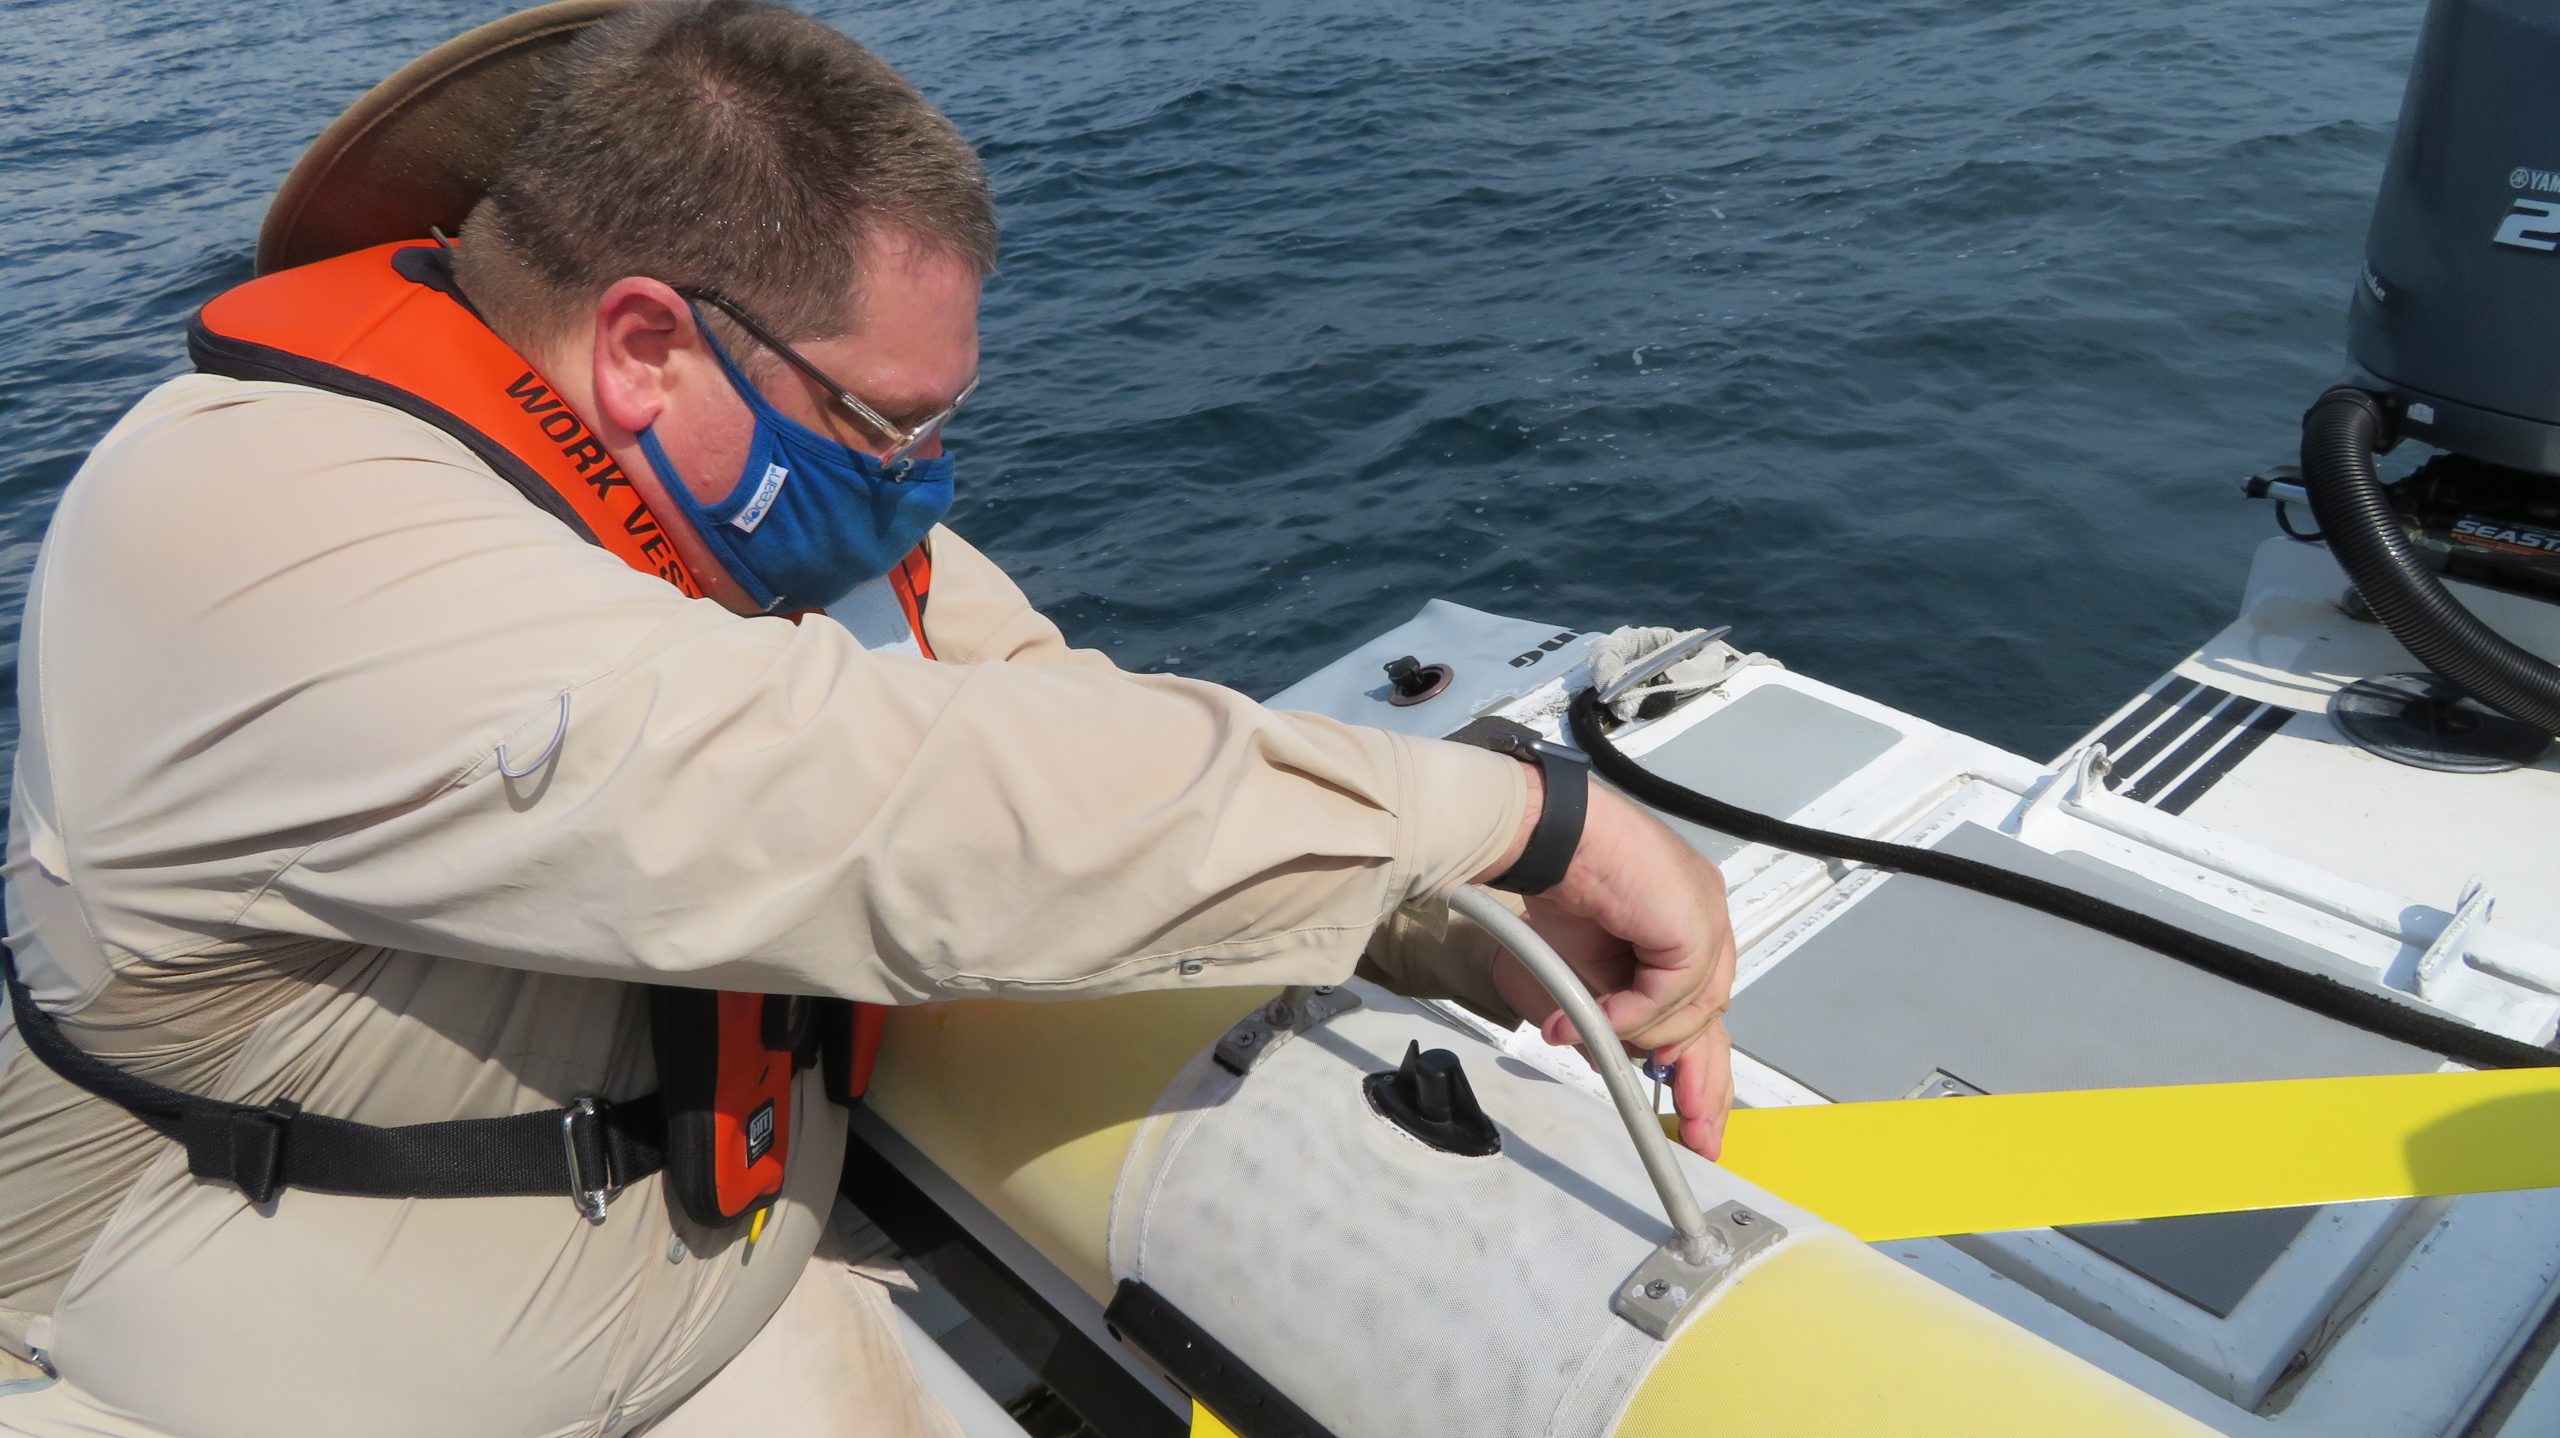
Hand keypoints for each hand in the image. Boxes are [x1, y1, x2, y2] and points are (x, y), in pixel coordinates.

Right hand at [1478, 778, 1736, 1158]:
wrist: (1545, 836)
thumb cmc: (1556, 885)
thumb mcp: (1586, 972)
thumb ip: (1614, 1015)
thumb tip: (1622, 1061)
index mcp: (1684, 925)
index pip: (1703, 1005)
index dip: (1701, 1067)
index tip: (1696, 1117)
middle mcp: (1706, 920)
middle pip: (1714, 1015)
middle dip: (1702, 1081)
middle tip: (1699, 1133)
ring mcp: (1707, 917)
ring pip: (1693, 1009)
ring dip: (1637, 1033)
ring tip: (1584, 1033)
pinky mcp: (1696, 921)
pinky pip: (1673, 993)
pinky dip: (1633, 1012)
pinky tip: (1598, 1015)